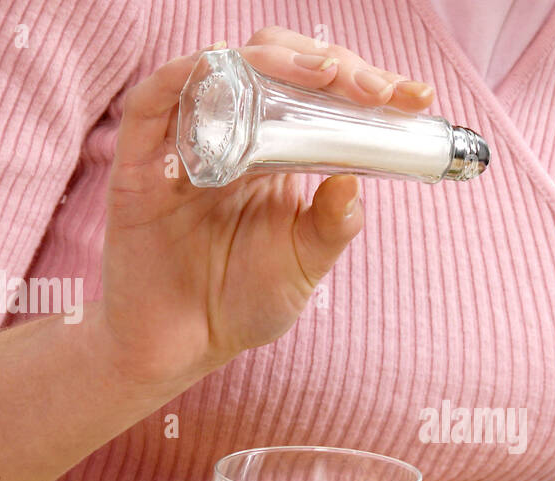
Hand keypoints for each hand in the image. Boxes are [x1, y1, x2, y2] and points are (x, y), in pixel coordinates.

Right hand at [97, 27, 435, 390]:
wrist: (181, 346)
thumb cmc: (241, 304)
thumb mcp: (303, 267)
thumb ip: (331, 227)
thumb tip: (356, 181)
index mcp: (275, 154)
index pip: (317, 94)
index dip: (363, 85)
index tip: (414, 97)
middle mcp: (232, 136)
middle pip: (274, 63)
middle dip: (330, 66)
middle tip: (375, 91)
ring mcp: (185, 143)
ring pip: (222, 68)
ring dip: (274, 60)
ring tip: (323, 76)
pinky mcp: (139, 162)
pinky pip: (153, 101)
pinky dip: (188, 76)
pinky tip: (228, 74)